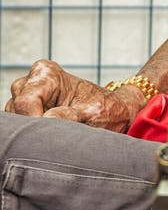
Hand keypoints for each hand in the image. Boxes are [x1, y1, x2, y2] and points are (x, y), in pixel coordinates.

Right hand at [5, 59, 142, 131]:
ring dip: (32, 131)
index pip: (26, 102)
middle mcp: (33, 81)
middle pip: (17, 109)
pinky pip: (19, 125)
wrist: (111, 112)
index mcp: (47, 73)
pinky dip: (32, 134)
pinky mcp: (27, 110)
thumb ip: (68, 116)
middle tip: (55, 135)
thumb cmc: (104, 110)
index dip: (35, 121)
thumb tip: (46, 120)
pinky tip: (49, 136)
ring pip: (15, 119)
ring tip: (57, 134)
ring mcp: (28, 96)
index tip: (51, 133)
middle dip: (32, 126)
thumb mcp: (91, 114)